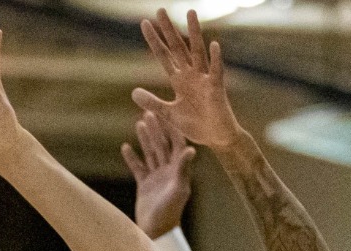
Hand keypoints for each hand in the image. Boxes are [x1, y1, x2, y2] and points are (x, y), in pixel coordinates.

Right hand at [124, 110, 194, 238]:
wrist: (156, 232)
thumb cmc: (169, 213)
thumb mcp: (178, 190)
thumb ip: (183, 169)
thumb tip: (191, 150)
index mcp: (179, 170)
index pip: (176, 144)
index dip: (171, 128)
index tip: (166, 113)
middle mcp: (169, 172)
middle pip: (162, 145)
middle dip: (156, 129)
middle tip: (148, 112)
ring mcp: (157, 178)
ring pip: (150, 153)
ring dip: (144, 139)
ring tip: (138, 123)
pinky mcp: (145, 186)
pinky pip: (138, 168)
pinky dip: (132, 158)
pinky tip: (125, 146)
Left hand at [133, 9, 242, 149]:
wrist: (215, 138)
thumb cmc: (196, 125)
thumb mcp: (168, 114)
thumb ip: (152, 102)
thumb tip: (133, 92)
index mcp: (179, 80)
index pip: (163, 56)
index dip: (154, 41)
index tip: (144, 23)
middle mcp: (191, 75)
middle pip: (178, 48)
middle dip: (169, 30)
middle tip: (160, 10)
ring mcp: (204, 79)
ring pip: (198, 52)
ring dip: (194, 33)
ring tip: (191, 13)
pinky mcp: (217, 89)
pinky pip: (216, 71)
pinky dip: (216, 59)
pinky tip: (214, 44)